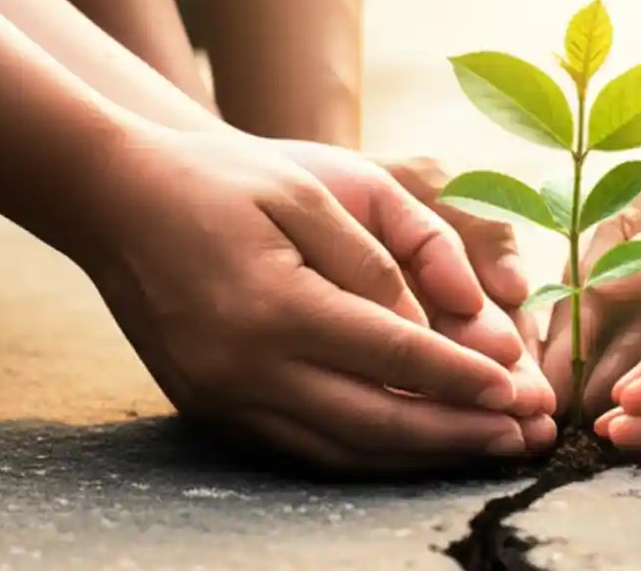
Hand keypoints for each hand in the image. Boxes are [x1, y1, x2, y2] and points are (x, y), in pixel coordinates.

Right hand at [86, 129, 552, 472]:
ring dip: (420, 457)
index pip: (396, 356)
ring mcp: (225, 399)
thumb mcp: (315, 191)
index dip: (464, 378)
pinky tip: (414, 446)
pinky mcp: (213, 412)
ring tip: (484, 450)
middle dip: (458, 435)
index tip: (520, 390)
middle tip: (522, 440)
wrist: (118, 201)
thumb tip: (454, 321)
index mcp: (278, 306)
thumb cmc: (227, 182)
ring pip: (343, 451)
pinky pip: (305, 451)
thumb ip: (387, 257)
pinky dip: (368, 455)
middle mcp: (248, 368)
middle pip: (377, 422)